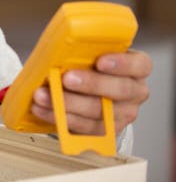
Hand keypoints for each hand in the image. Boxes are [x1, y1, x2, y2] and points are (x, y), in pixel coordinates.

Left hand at [30, 49, 151, 134]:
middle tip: (66, 79)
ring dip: (67, 103)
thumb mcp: (93, 54)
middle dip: (90, 84)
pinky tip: (43, 109)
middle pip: (119, 90)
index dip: (122, 64)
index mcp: (137, 68)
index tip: (100, 62)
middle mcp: (135, 92)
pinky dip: (59, 117)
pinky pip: (84, 128)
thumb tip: (59, 50)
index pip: (139, 65)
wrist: (90, 91)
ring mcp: (123, 114)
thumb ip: (84, 52)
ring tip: (42, 95)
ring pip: (99, 112)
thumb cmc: (91, 66)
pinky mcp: (105, 132)